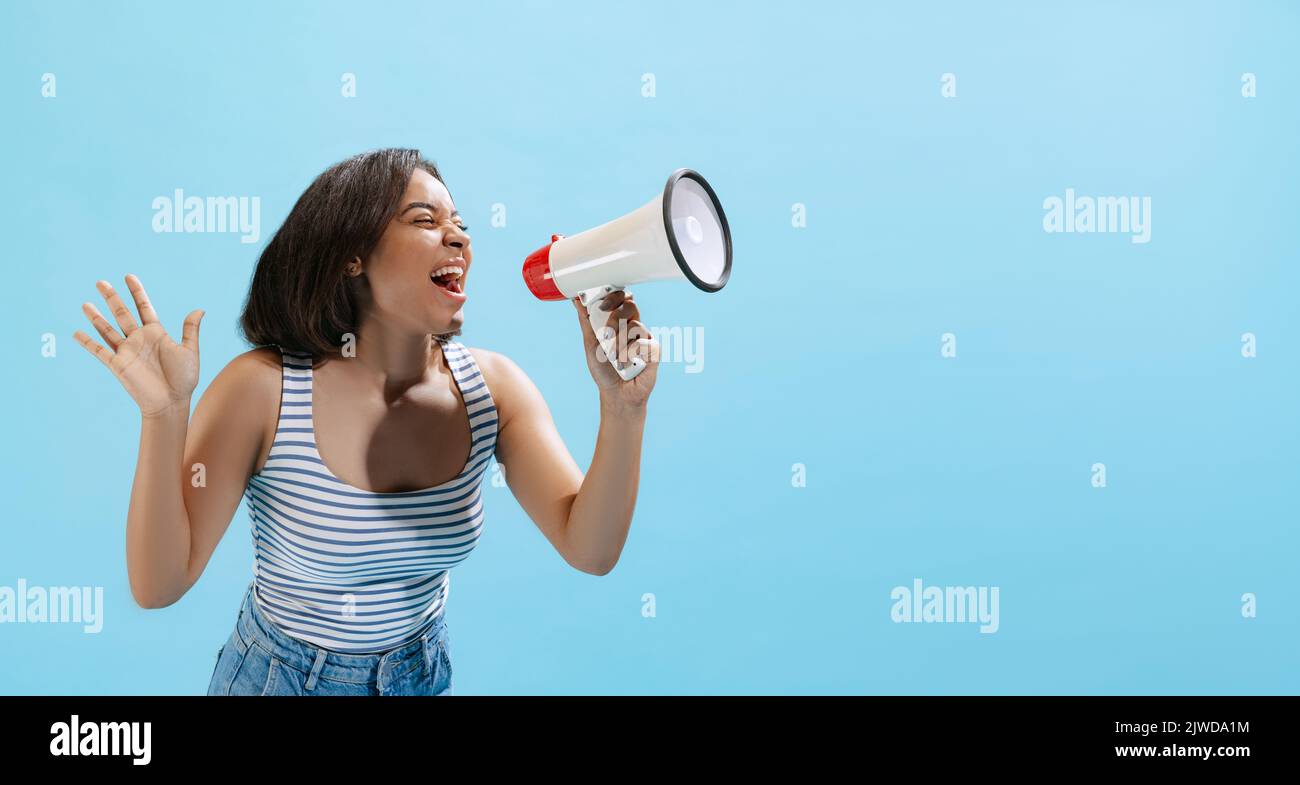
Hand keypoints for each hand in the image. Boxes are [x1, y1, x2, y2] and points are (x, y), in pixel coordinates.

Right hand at [74, 274, 204, 417]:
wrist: (171, 402)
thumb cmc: (184, 379)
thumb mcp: (190, 351)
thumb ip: (190, 330)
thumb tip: (200, 309)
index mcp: (156, 333)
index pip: (144, 307)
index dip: (137, 292)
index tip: (128, 276)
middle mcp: (139, 339)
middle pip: (122, 314)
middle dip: (111, 297)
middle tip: (100, 282)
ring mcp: (127, 351)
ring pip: (107, 329)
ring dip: (96, 317)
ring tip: (86, 303)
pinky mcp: (117, 364)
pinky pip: (99, 351)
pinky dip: (87, 342)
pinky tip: (76, 332)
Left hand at [572, 289, 658, 409]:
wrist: (616, 394)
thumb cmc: (604, 371)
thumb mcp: (590, 344)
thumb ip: (585, 322)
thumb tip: (575, 300)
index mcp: (619, 322)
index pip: (621, 299)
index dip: (614, 297)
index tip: (602, 306)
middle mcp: (633, 327)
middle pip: (631, 306)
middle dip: (615, 319)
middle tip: (606, 334)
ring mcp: (645, 338)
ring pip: (635, 326)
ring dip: (620, 344)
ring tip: (615, 358)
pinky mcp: (654, 350)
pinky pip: (645, 342)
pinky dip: (632, 353)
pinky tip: (629, 364)